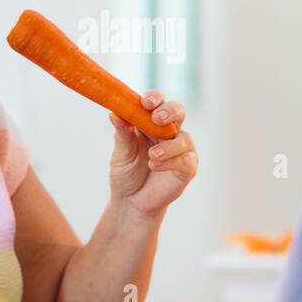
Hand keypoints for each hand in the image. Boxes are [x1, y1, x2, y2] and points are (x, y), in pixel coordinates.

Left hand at [107, 91, 197, 216]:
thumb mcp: (120, 154)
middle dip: (170, 111)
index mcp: (150, 123)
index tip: (146, 102)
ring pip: (184, 138)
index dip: (155, 98)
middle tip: (157, 118)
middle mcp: (168, 132)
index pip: (157, 103)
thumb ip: (122, 134)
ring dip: (168, 145)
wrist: (131, 202)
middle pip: (178, 111)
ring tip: (152, 155)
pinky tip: (156, 165)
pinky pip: (186, 160)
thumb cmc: (126, 173)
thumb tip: (114, 113)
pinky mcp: (187, 168)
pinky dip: (172, 161)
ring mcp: (180, 150)